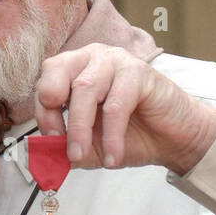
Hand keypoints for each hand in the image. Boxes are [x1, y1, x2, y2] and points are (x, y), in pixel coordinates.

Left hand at [34, 43, 215, 174]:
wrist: (173, 139)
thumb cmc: (130, 135)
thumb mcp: (91, 146)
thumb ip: (67, 148)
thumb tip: (44, 155)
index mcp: (74, 68)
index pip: (45, 80)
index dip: (42, 111)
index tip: (50, 139)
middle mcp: (92, 57)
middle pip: (58, 72)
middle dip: (52, 110)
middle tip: (59, 139)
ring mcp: (116, 60)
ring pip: (85, 88)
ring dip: (80, 128)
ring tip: (82, 155)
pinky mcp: (140, 72)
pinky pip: (116, 104)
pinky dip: (111, 134)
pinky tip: (114, 156)